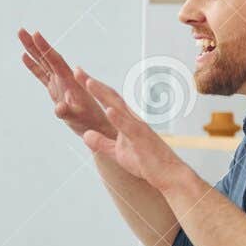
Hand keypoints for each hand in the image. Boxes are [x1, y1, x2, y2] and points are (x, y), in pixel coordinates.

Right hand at [18, 28, 116, 140]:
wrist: (98, 125)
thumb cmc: (91, 121)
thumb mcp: (79, 118)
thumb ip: (68, 112)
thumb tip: (58, 108)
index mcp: (70, 80)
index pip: (55, 60)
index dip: (45, 48)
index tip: (36, 34)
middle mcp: (64, 78)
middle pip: (47, 57)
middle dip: (34, 43)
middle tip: (21, 30)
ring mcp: (59, 83)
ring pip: (43, 62)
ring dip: (32, 50)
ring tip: (21, 36)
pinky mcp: (56, 90)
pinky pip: (42, 74)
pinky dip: (34, 66)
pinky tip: (25, 57)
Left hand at [71, 69, 187, 189]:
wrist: (168, 175)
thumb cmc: (146, 162)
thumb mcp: (117, 152)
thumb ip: (101, 142)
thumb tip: (85, 134)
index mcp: (126, 121)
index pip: (107, 100)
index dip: (93, 88)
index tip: (78, 75)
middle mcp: (132, 119)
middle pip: (110, 97)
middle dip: (93, 83)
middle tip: (76, 70)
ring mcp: (138, 127)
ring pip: (118, 106)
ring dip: (103, 94)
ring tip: (89, 82)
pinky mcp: (142, 139)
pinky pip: (129, 127)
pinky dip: (118, 118)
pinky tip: (108, 110)